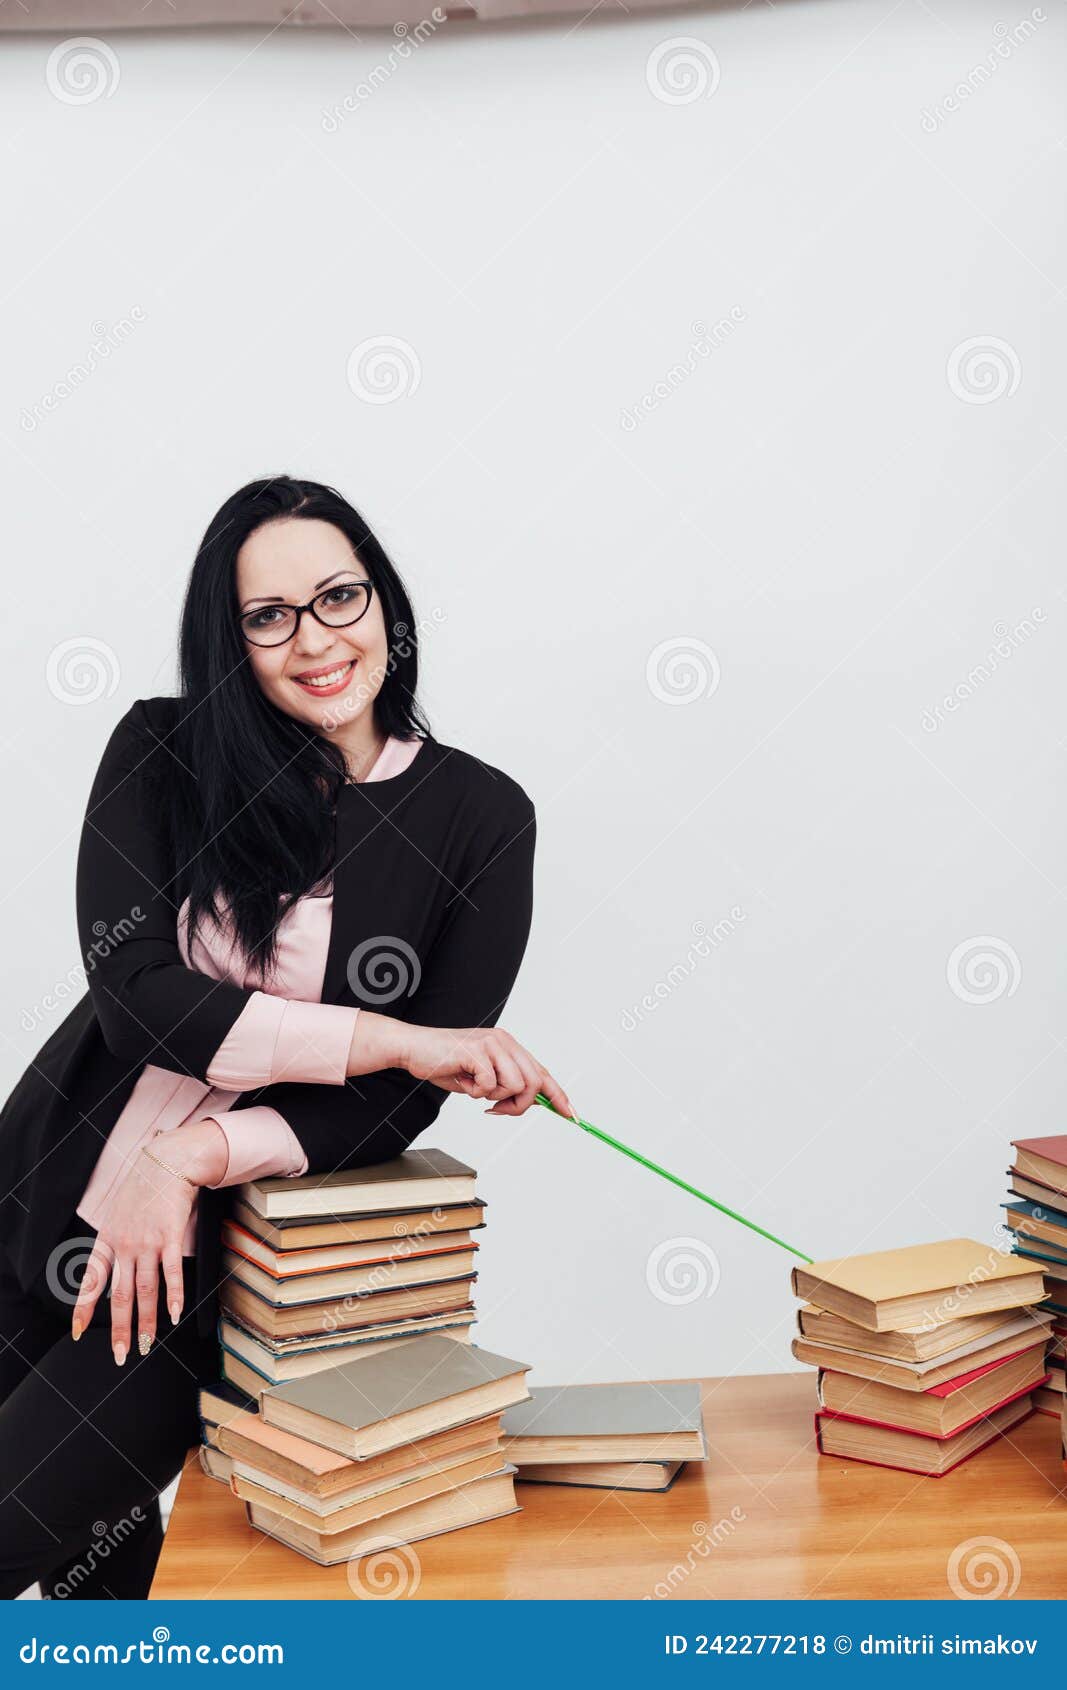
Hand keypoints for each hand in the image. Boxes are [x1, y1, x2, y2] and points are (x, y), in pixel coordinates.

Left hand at [71, 1119, 227, 1364]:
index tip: (76, 1332)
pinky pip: (172, 1271)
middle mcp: (124, 1244)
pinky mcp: (170, 1235)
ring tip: (148, 1344)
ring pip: (145, 1290)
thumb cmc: (145, 1187)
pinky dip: (174, 1295)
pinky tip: (176, 1314)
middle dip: (119, 1329)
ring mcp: (147, 1241)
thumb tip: (113, 1268)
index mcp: (108, 1239)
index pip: (91, 1281)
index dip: (83, 1308)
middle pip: (119, 1295)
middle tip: (120, 1355)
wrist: (167, 1160)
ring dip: (148, 1321)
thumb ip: (117, 1241)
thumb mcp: (119, 1213)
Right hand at [399, 1024, 574, 1119]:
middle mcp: (505, 1041)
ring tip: (474, 1088)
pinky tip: (462, 1080)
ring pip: (515, 1086)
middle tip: (496, 1108)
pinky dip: (475, 1092)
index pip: (541, 1072)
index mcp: (508, 1045)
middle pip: (533, 1083)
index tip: (572, 1115)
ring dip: (494, 1097)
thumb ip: (504, 1086)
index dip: (558, 1095)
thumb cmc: (445, 1063)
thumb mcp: (480, 1077)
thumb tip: (527, 1104)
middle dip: (519, 1105)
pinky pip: (490, 1086)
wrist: (413, 1048)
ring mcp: (492, 1044)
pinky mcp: (477, 1051)